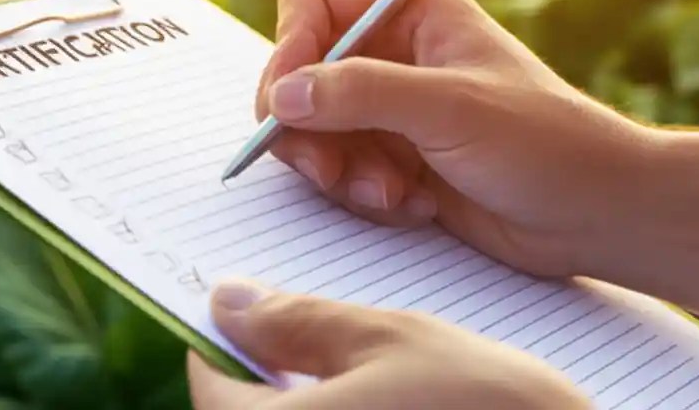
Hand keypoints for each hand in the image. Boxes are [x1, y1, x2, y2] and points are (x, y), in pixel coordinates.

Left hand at [188, 279, 590, 408]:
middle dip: (272, 371)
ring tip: (362, 362)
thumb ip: (298, 321)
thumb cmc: (487, 405)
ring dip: (313, 396)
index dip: (232, 339)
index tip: (258, 312)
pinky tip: (392, 400)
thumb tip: (228, 300)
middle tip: (314, 331)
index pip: (212, 383)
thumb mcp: (388, 339)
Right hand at [256, 0, 654, 276]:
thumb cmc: (546, 144)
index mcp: (413, 13)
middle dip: (310, 129)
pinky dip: (364, 195)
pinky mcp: (396, 161)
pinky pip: (342, 173)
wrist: (598, 215)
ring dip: (340, 171)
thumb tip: (282, 97)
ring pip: (315, 131)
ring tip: (389, 195)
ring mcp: (393, 110)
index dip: (290, 48)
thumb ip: (362, 93)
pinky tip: (414, 206)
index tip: (286, 103)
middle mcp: (395, 55)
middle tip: (328, 171)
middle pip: (301, 74)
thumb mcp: (451, 108)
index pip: (312, 3)